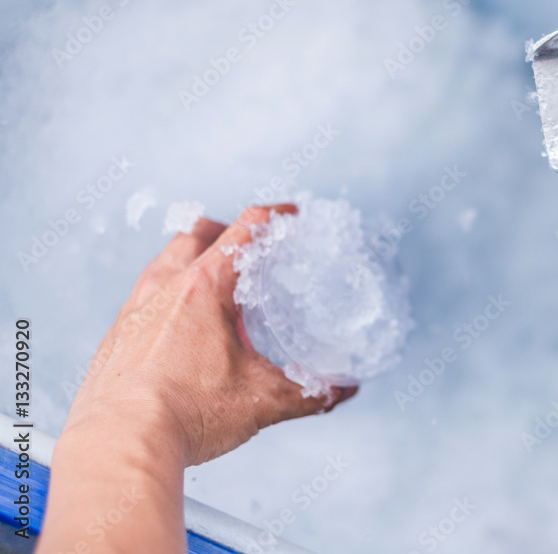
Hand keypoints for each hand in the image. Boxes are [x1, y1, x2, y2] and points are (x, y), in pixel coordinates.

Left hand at [39, 205, 355, 552]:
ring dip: (189, 259)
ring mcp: (135, 309)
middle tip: (246, 244)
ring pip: (163, 261)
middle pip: (196, 233)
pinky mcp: (116, 336)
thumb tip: (341, 391)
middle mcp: (165, 288)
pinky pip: (142, 298)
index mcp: (205, 288)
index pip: (246, 230)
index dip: (274, 216)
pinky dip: (165, 296)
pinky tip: (176, 325)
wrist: (121, 442)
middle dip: (224, 230)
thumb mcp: (262, 401)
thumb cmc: (186, 414)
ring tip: (209, 279)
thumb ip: (309, 393)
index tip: (290, 215)